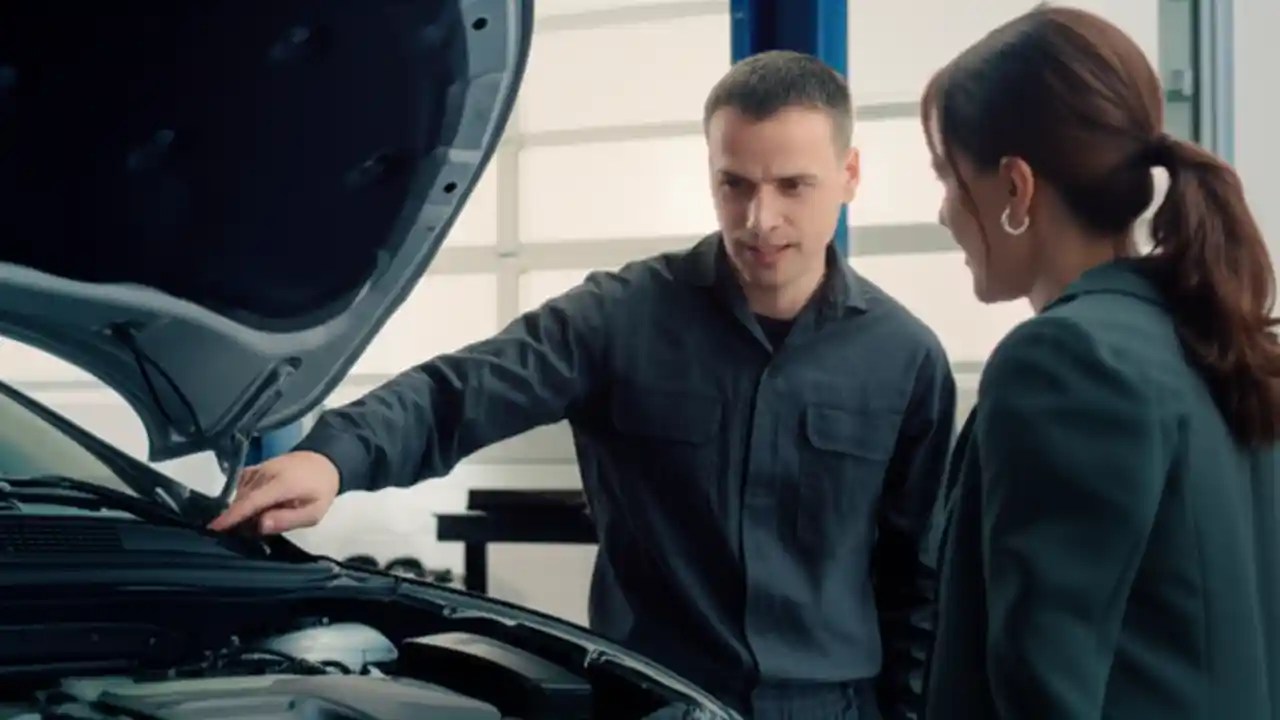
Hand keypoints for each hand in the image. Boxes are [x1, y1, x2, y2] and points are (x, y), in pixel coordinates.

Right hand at [205, 450, 339, 534]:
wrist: (324, 462)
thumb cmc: (320, 490)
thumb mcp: (313, 512)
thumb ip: (288, 519)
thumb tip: (260, 525)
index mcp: (282, 484)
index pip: (251, 501)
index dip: (232, 515)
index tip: (213, 527)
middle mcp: (266, 473)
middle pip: (243, 500)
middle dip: (242, 518)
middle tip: (255, 530)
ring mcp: (259, 468)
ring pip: (241, 494)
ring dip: (245, 509)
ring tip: (264, 516)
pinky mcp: (256, 467)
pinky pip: (242, 485)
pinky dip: (244, 498)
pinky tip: (257, 505)